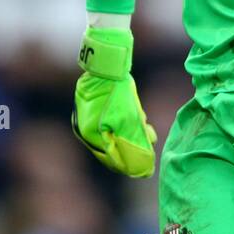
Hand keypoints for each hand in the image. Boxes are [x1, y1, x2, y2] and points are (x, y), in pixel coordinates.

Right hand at [72, 27, 157, 177]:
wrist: (107, 64)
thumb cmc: (117, 91)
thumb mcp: (130, 119)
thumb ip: (135, 143)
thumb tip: (144, 168)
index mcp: (90, 136)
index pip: (112, 160)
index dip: (131, 165)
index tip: (147, 169)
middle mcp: (84, 130)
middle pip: (111, 148)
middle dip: (132, 150)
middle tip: (150, 150)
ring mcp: (85, 119)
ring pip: (111, 135)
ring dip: (130, 136)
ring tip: (148, 131)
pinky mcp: (90, 109)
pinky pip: (108, 124)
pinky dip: (123, 125)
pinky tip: (138, 118)